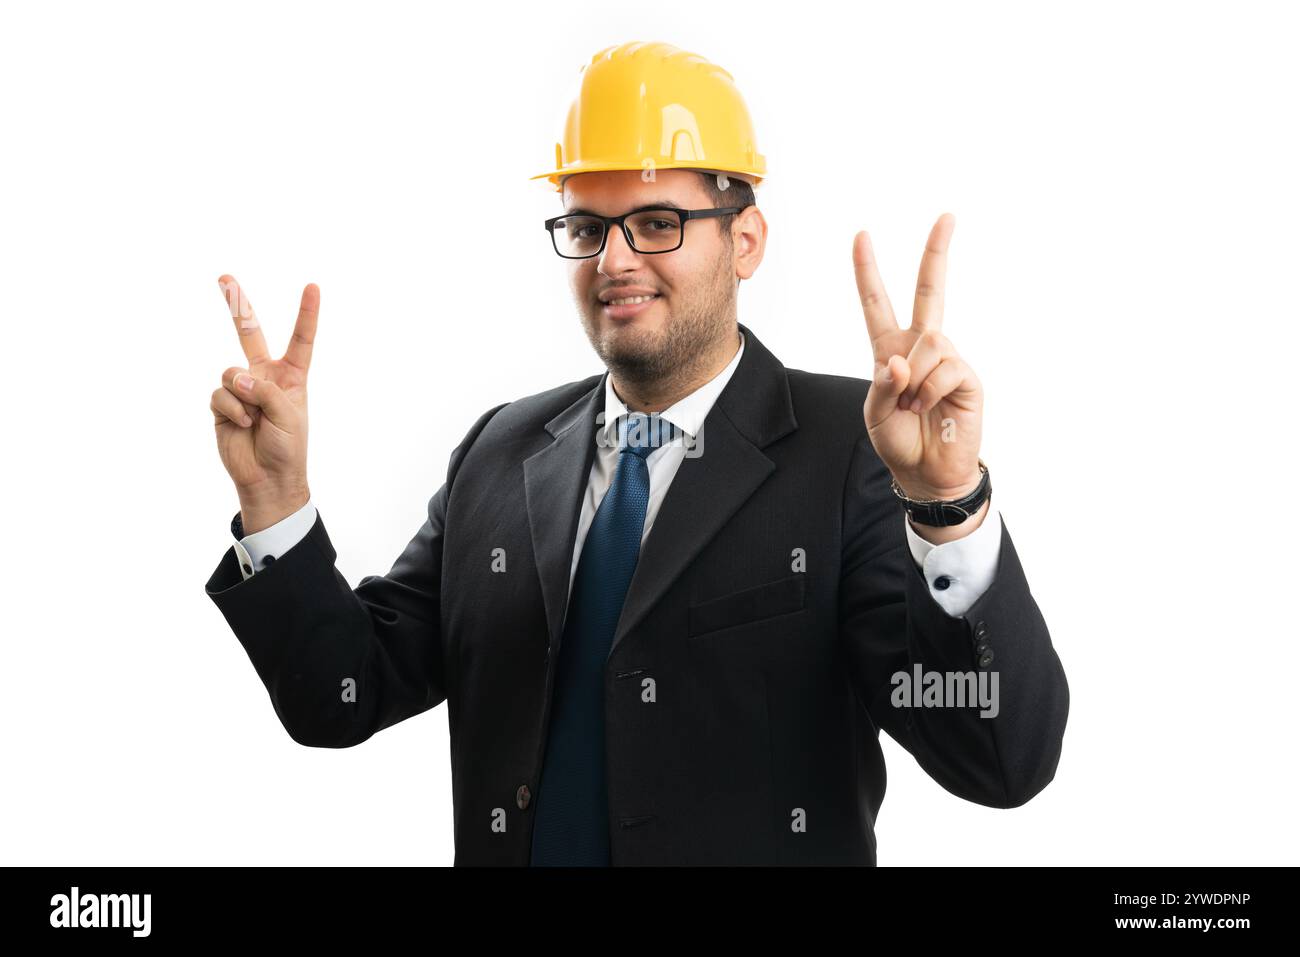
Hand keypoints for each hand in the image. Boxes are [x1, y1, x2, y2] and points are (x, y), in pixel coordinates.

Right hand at [209, 275, 317, 524]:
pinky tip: (243, 425)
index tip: (313, 286)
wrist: (268, 478)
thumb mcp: (289, 414)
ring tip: (254, 417)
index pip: (300, 339)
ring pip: (231, 372)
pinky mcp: (222, 404)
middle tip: (224, 277)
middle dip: (236, 305)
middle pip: (249, 333)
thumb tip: (238, 380)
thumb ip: (266, 390)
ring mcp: (241, 388)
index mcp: (291, 376)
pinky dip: (232, 410)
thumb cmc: (287, 447)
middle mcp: (265, 376)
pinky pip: (221, 394)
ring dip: (243, 395)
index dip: (307, 314)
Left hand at [854, 214, 982, 500]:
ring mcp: (948, 359)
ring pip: (929, 342)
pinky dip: (928, 391)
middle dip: (937, 253)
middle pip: (931, 291)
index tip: (861, 236)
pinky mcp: (967, 376)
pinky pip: (944, 368)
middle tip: (947, 216)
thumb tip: (901, 360)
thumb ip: (881, 384)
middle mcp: (922, 347)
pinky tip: (929, 408)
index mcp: (891, 350)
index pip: (877, 303)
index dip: (868, 272)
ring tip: (913, 406)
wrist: (927, 474)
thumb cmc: (900, 441)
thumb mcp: (875, 413)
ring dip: (914, 379)